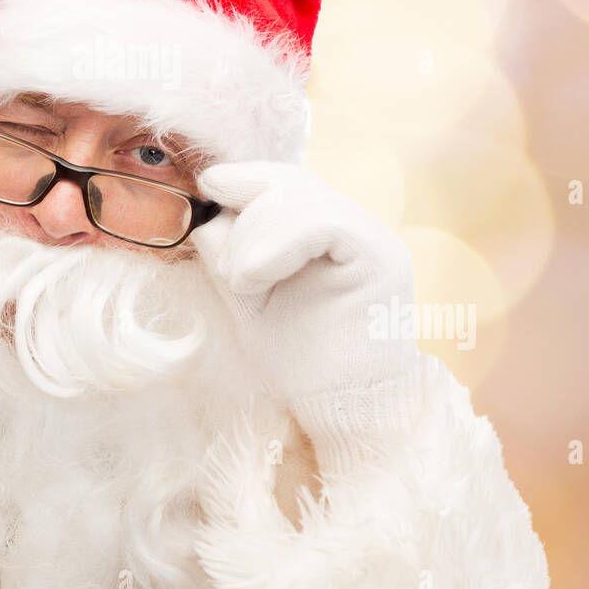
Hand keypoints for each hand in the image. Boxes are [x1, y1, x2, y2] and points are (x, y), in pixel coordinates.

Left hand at [190, 161, 423, 475]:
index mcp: (325, 230)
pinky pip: (325, 222)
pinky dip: (276, 242)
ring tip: (241, 281)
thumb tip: (206, 214)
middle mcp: (355, 226)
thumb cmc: (298, 359)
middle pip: (293, 182)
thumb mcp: (248, 296)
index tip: (208, 186)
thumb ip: (229, 253)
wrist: (344, 411)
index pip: (286, 182)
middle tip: (230, 268)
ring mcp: (373, 238)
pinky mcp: (383, 258)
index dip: (244, 177)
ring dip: (254, 233)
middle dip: (245, 210)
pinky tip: (253, 277)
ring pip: (303, 197)